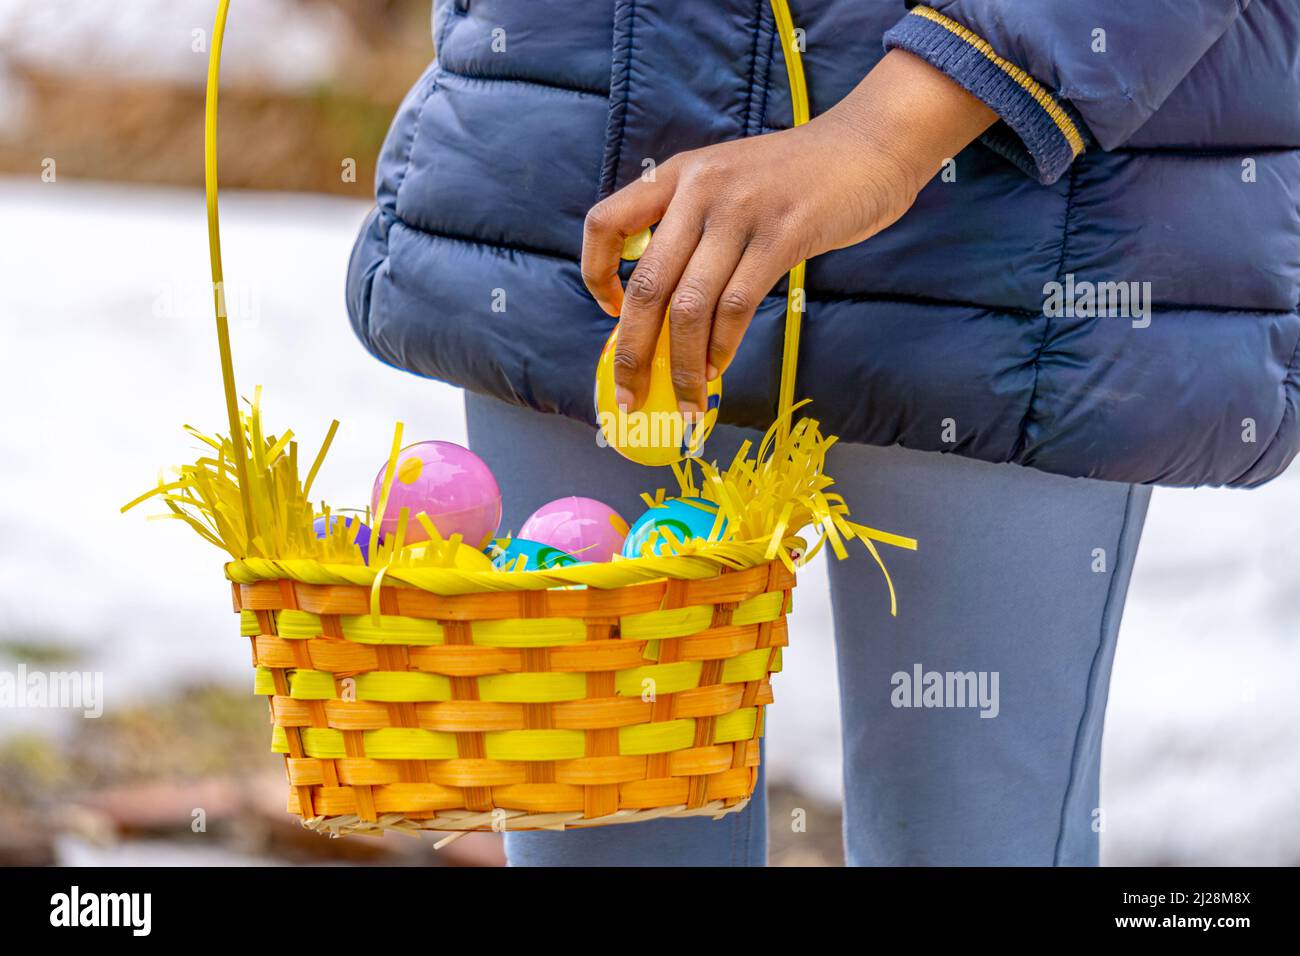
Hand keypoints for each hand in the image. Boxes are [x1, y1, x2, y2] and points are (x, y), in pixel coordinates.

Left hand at [581, 49, 995, 414]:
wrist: (869, 144)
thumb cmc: (796, 176)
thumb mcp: (727, 181)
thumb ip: (692, 227)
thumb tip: (662, 309)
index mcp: (676, 174)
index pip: (605, 222)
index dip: (596, 274)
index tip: (611, 313)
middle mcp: (700, 189)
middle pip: (647, 285)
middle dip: (633, 352)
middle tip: (630, 395)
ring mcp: (742, 211)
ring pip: (691, 306)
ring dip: (683, 366)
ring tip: (686, 400)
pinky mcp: (784, 234)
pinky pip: (737, 306)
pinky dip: (722, 348)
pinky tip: (718, 369)